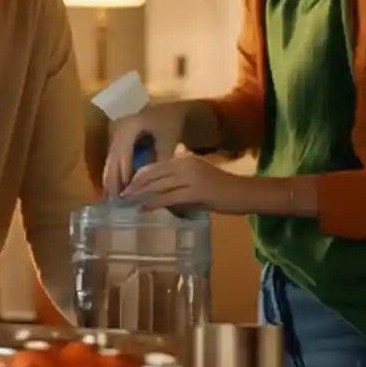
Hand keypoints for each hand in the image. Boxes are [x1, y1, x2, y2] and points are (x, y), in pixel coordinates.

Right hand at [102, 103, 188, 196]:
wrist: (170, 106)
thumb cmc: (169, 121)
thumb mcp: (168, 137)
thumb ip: (162, 156)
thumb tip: (156, 178)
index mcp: (129, 127)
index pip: (124, 154)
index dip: (124, 173)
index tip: (126, 191)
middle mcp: (119, 130)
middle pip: (113, 158)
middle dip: (113, 179)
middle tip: (113, 199)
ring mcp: (116, 134)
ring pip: (111, 159)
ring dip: (110, 178)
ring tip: (110, 196)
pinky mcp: (119, 139)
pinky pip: (113, 158)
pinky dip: (113, 172)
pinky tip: (113, 185)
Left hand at [120, 155, 243, 213]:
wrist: (244, 193)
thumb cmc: (223, 190)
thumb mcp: (197, 181)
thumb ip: (179, 183)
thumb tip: (158, 193)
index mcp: (185, 159)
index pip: (156, 165)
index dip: (139, 175)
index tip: (127, 183)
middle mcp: (186, 164)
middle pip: (153, 173)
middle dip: (135, 184)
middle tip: (121, 194)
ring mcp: (190, 177)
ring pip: (158, 184)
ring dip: (140, 193)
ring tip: (127, 200)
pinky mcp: (195, 191)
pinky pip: (168, 197)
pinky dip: (153, 203)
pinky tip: (143, 208)